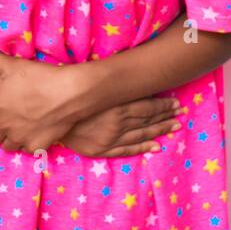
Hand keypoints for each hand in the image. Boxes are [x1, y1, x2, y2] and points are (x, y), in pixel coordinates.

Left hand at [0, 46, 89, 153]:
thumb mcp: (14, 65)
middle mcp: (3, 125)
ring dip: (11, 138)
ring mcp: (19, 138)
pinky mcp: (36, 146)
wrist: (70, 92)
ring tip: (21, 128)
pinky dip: (30, 143)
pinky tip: (37, 133)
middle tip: (8, 119)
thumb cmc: (41, 76)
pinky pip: (27, 150)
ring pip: (7, 146)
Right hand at [59, 97, 186, 157]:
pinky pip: (127, 149)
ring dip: (160, 131)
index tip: (176, 104)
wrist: (49, 120)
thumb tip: (130, 79)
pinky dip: (143, 148)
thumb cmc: (70, 100)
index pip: (147, 107)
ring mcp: (111, 138)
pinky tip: (156, 146)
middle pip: (148, 121)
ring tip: (174, 127)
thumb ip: (112, 87)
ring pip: (141, 135)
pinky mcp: (102, 150)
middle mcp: (117, 124)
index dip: (163, 106)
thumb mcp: (93, 88)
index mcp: (116, 107)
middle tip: (181, 114)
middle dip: (166, 117)